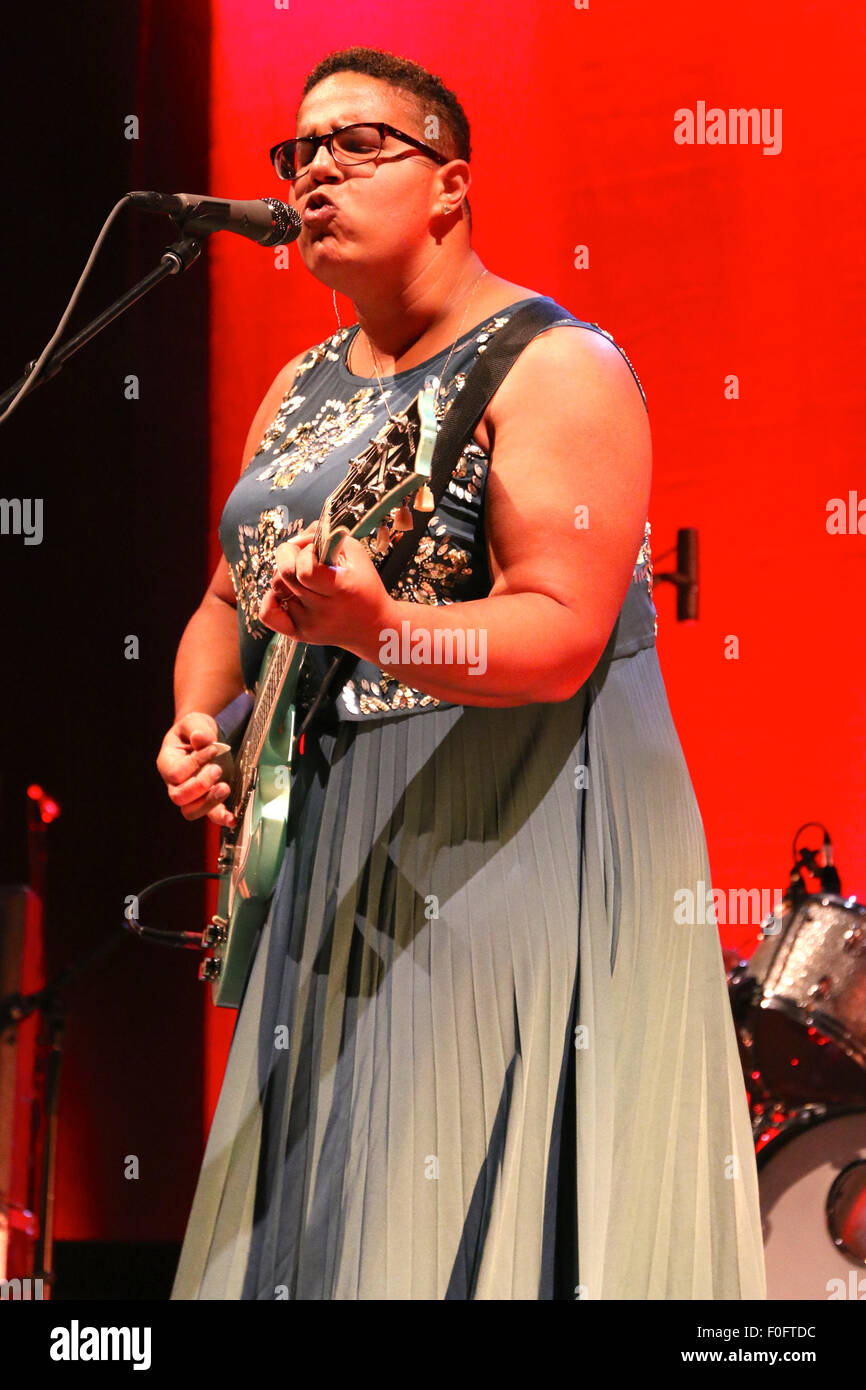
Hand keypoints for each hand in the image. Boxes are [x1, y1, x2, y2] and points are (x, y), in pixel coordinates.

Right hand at [156, 712, 236, 827]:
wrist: (201, 737)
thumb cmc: (194, 730)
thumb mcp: (194, 723)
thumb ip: (197, 730)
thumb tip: (201, 738)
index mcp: (167, 763)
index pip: (175, 772)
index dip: (194, 763)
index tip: (213, 749)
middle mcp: (174, 784)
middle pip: (178, 797)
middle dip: (200, 785)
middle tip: (217, 769)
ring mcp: (189, 795)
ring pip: (191, 811)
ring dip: (209, 803)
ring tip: (225, 788)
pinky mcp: (206, 800)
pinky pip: (209, 816)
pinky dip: (221, 818)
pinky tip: (232, 818)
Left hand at [258, 523, 394, 651]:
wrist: (373, 626)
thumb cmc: (364, 586)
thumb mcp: (355, 552)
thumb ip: (324, 536)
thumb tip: (294, 540)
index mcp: (341, 589)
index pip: (305, 569)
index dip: (305, 553)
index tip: (317, 553)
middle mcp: (323, 610)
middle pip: (285, 575)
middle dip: (288, 556)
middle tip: (301, 556)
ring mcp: (309, 624)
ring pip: (276, 589)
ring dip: (283, 576)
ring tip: (300, 576)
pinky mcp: (300, 634)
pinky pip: (268, 615)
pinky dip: (269, 600)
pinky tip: (283, 593)